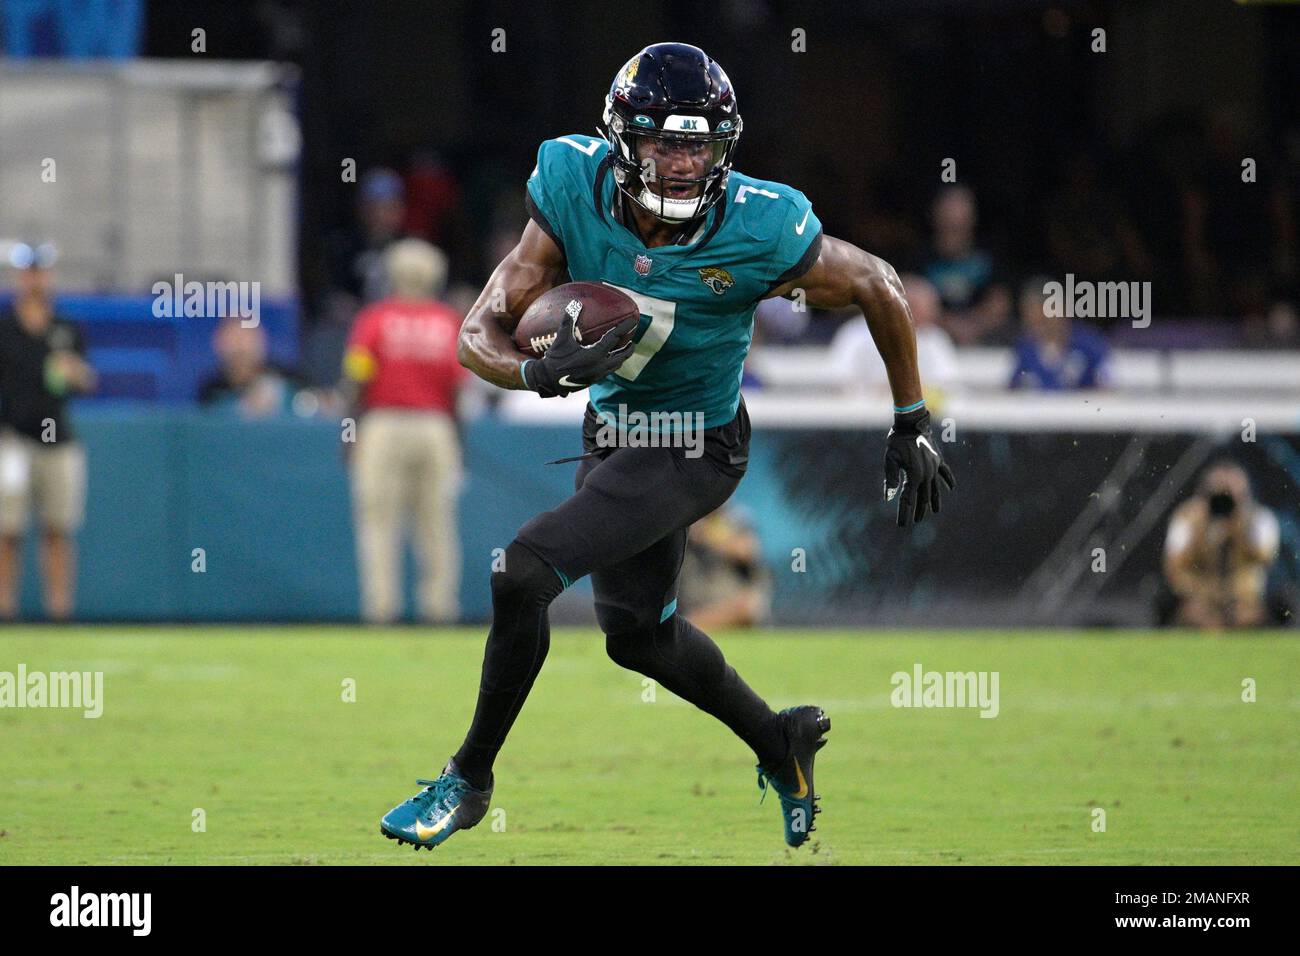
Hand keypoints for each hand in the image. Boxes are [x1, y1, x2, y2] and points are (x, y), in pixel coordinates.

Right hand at [522, 313, 638, 397]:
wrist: (548, 381)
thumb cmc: (555, 358)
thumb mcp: (561, 338)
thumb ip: (569, 320)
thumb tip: (574, 303)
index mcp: (594, 354)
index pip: (614, 338)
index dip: (624, 328)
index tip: (633, 321)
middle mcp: (599, 365)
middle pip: (621, 355)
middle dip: (629, 348)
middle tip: (634, 341)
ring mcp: (597, 375)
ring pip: (616, 365)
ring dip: (622, 357)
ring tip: (625, 351)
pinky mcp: (593, 380)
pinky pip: (608, 371)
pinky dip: (613, 364)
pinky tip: (610, 361)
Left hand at [883, 406, 954, 526]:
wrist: (911, 424)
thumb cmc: (896, 442)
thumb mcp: (890, 460)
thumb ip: (891, 479)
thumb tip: (889, 498)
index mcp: (913, 476)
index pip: (908, 500)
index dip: (904, 513)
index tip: (902, 525)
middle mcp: (926, 474)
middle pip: (923, 498)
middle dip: (919, 511)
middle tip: (915, 521)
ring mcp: (934, 467)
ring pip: (935, 489)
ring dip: (934, 501)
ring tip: (934, 512)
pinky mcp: (938, 459)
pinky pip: (945, 473)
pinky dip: (948, 481)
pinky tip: (951, 489)